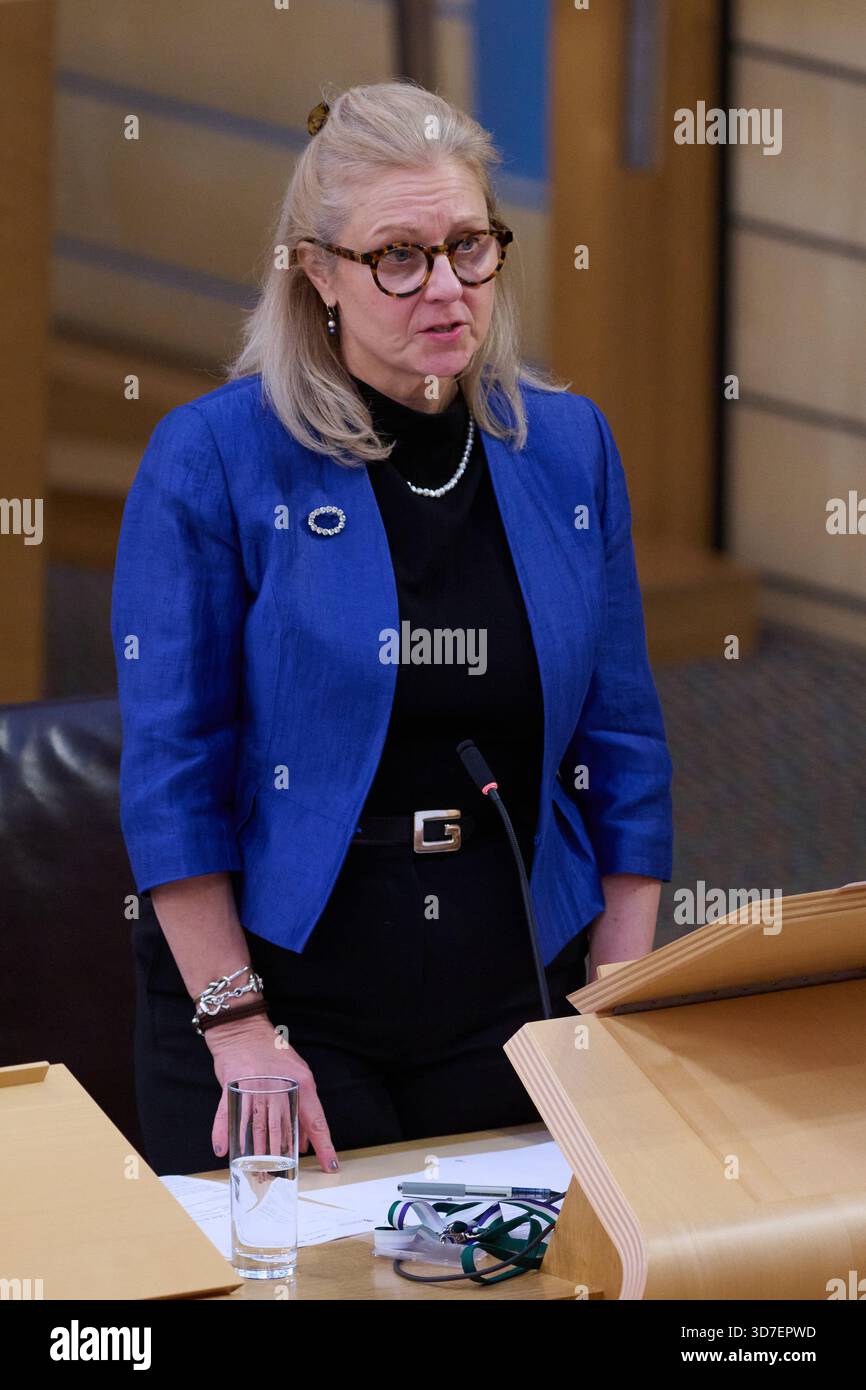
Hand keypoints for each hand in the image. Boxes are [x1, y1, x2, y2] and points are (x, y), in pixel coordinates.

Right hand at [204, 1014, 339, 1172]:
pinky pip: (227, 1114)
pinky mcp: (232, 1086)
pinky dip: (223, 1132)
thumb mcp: (298, 1074)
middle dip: (283, 1158)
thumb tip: (306, 1140)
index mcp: (301, 1083)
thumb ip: (304, 1106)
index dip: (324, 1145)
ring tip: (259, 1174)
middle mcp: (279, 1086)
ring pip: (257, 1127)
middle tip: (281, 1178)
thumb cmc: (272, 1054)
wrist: (244, 1030)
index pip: (316, 1120)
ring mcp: (254, 1087)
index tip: (331, 1166)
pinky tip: (224, 1150)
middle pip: (283, 1130)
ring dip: (258, 1154)